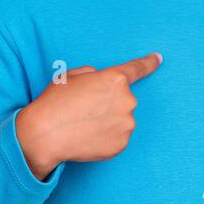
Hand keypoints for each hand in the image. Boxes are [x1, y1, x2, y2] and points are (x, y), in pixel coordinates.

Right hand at [15, 52, 161, 179]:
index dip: (149, 63)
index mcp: (115, 79)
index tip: (158, 59)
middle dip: (108, 102)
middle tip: (84, 109)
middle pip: (123, 99)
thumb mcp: (71, 76)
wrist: (45, 135)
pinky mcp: (122, 144)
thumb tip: (102, 84)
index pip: (138, 68)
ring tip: (83, 125)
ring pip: (121, 119)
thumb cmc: (55, 102)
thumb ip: (94, 75)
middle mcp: (127, 100)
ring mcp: (126, 124)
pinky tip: (87, 137)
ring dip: (107, 121)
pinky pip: (117, 137)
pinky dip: (105, 137)